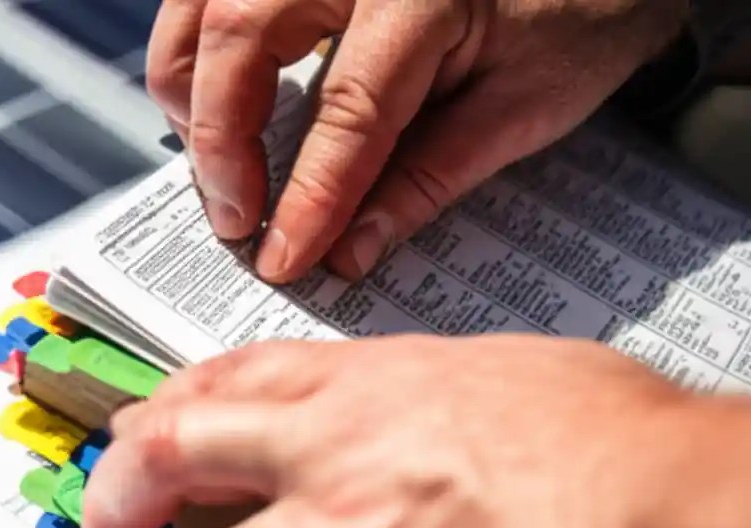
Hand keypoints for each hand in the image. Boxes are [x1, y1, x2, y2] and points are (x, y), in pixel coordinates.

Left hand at [20, 336, 725, 527]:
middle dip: (108, 501)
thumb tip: (417, 413)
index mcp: (369, 383)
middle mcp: (336, 453)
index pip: (228, 381)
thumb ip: (434, 397)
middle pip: (174, 458)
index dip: (164, 409)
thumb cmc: (626, 447)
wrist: (682, 518)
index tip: (132, 433)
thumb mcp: (512, 378)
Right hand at [149, 0, 687, 281]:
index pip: (349, 107)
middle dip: (222, 141)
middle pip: (241, 37)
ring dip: (190, 90)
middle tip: (237, 222)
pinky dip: (197, 51)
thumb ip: (432, 176)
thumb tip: (350, 250)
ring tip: (218, 166)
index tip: (284, 258)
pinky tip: (220, 103)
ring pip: (200, 8)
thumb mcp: (526, 105)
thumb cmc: (580, 11)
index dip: (309, 195)